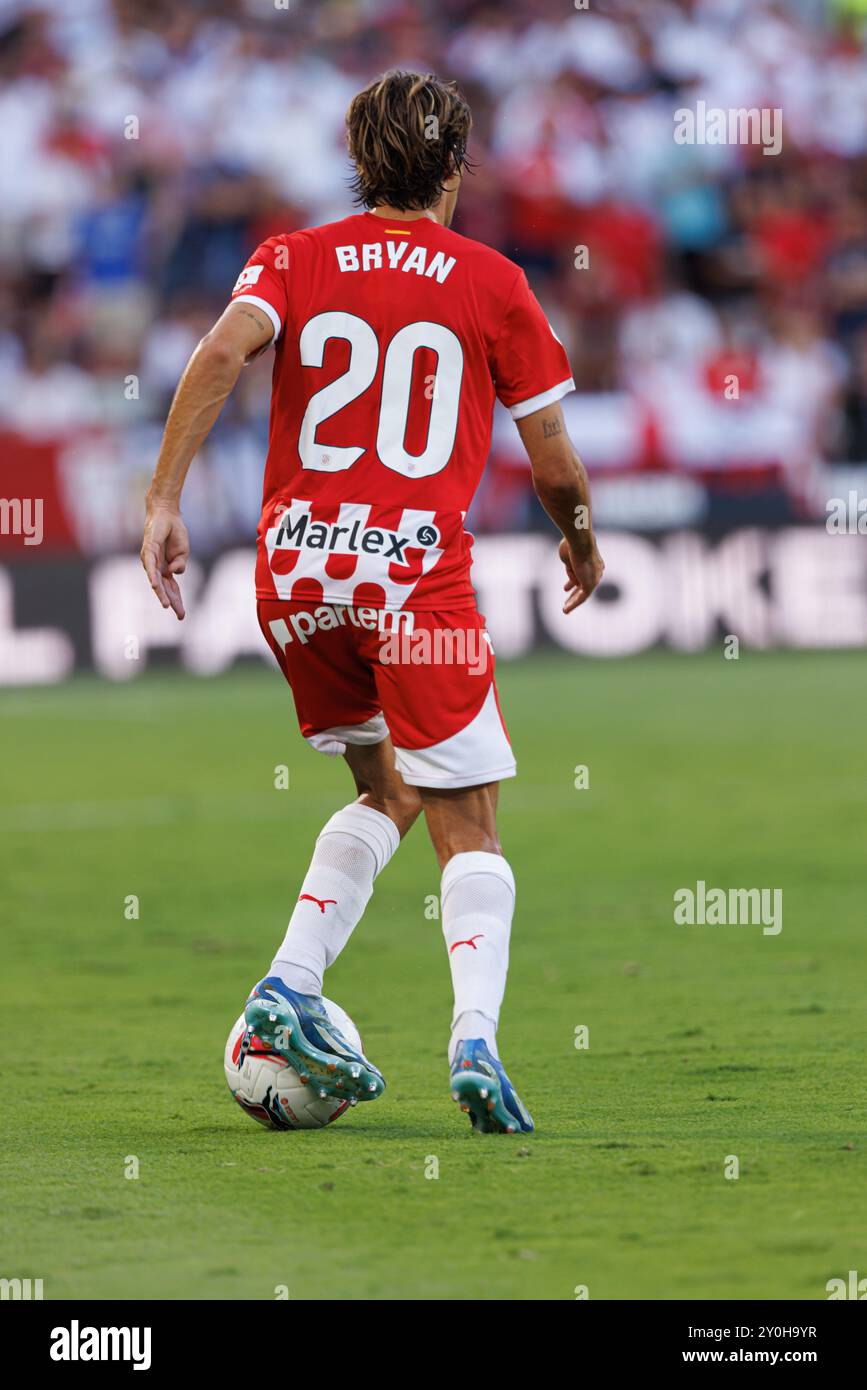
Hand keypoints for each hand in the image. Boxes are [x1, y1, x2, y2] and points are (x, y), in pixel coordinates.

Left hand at [141, 503, 189, 619]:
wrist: (168, 514)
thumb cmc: (175, 532)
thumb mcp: (183, 552)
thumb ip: (180, 564)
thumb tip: (175, 572)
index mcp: (166, 569)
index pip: (172, 589)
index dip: (177, 601)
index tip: (181, 616)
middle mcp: (157, 568)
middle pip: (165, 589)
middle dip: (172, 602)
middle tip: (179, 616)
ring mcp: (151, 560)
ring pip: (156, 581)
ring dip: (161, 593)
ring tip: (166, 605)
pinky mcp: (148, 550)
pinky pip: (150, 566)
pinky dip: (152, 576)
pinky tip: (155, 585)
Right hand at [559, 536, 603, 612]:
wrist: (579, 542)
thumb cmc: (572, 545)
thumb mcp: (568, 558)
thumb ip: (570, 568)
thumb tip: (573, 578)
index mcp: (592, 561)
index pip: (583, 573)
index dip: (574, 580)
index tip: (566, 588)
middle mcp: (596, 570)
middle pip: (585, 583)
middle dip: (575, 591)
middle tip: (568, 596)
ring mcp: (595, 577)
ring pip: (584, 592)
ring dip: (573, 600)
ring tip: (565, 609)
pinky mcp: (591, 584)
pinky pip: (582, 597)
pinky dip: (573, 604)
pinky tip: (565, 610)